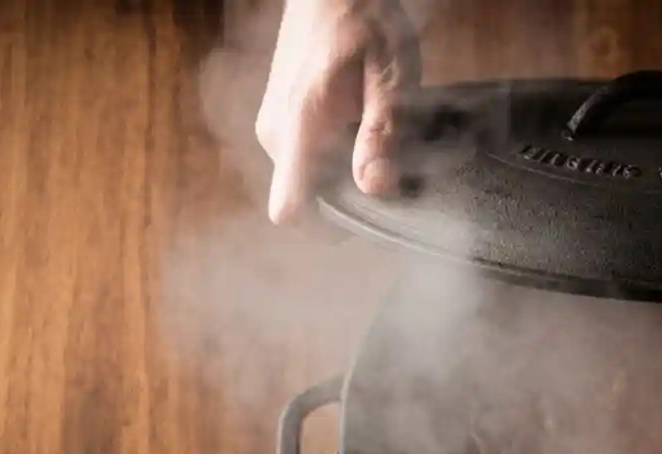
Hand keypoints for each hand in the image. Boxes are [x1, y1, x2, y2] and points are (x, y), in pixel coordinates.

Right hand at [255, 0, 416, 223]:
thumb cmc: (362, 21)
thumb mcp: (390, 76)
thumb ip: (382, 133)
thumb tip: (374, 188)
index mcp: (300, 126)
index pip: (290, 209)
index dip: (329, 226)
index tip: (366, 212)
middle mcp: (276, 134)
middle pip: (308, 198)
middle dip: (349, 192)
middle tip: (388, 160)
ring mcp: (271, 127)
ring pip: (308, 179)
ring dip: (343, 169)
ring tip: (375, 133)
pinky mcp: (277, 120)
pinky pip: (305, 158)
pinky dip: (333, 151)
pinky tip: (359, 123)